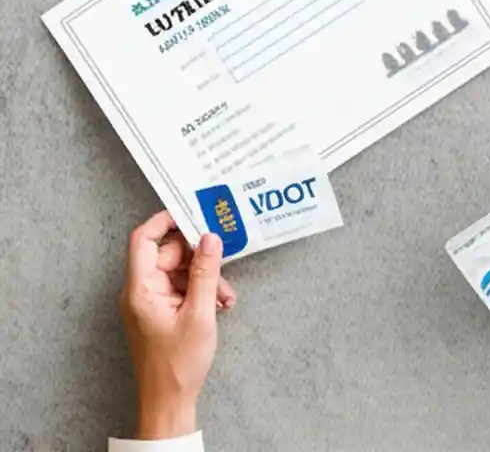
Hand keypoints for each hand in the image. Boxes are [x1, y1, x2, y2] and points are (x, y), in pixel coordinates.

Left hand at [120, 211, 235, 439]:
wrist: (169, 399)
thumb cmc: (177, 364)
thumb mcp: (200, 314)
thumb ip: (206, 273)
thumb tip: (211, 238)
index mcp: (140, 289)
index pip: (144, 240)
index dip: (165, 221)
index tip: (192, 213)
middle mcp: (140, 291)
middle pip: (168, 254)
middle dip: (199, 257)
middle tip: (224, 262)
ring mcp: (149, 301)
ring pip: (179, 272)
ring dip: (206, 277)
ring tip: (226, 296)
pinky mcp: (160, 310)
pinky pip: (181, 288)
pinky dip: (202, 291)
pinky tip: (220, 303)